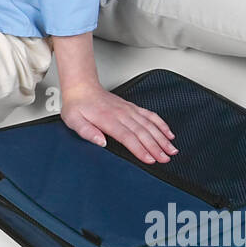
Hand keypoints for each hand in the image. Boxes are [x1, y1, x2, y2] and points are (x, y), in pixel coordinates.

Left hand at [60, 80, 177, 162]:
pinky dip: (161, 124)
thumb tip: (100, 142)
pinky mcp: (132, 107)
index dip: (140, 149)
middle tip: (166, 159)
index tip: (150, 159)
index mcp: (107, 119)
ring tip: (171, 149)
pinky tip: (168, 133)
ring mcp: (128, 110)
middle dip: (156, 147)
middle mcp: (121, 114)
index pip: (127, 137)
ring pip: (149, 124)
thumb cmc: (77, 105)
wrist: (82, 87)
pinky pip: (150, 115)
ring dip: (162, 137)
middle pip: (143, 132)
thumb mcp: (73, 120)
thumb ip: (87, 132)